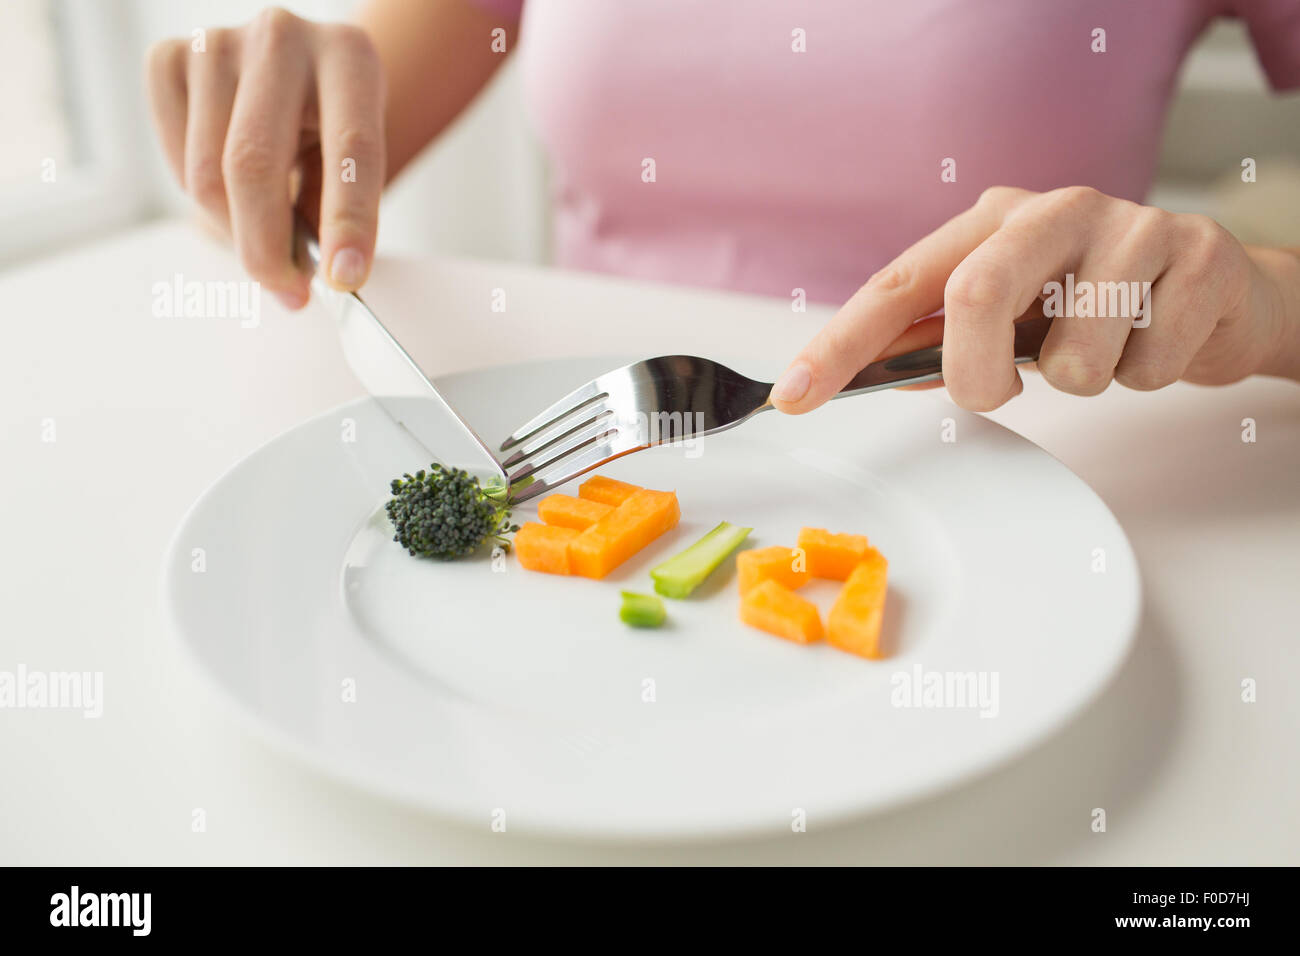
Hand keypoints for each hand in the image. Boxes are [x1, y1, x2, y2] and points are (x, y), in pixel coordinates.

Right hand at [146, 7, 385, 307]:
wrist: (300, 75)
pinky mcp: (172, 59)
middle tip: (289, 293)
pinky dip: (202, 201)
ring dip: (234, 232)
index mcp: (349, 56)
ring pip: (205, 174)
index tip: (344, 280)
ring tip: (267, 240)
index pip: (351, 148)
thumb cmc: (332, 126)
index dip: (348, 221)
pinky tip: (232, 195)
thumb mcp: (353, 162)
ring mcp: (219, 42)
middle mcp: (282, 37)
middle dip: (267, 248)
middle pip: (253, 165)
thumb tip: (314, 279)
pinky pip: (177, 162)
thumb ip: (335, 213)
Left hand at [771, 186, 1299, 412]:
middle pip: (974, 294)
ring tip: (1106, 351)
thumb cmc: (1094, 306)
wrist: (1216, 292)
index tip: (793, 394)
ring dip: (1083, 382)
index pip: (899, 285)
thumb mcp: (1013, 317)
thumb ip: (944, 342)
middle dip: (974, 374)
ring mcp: (1129, 226)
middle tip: (995, 396)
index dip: (841, 344)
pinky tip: (1155, 342)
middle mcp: (1052, 209)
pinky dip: (1143, 380)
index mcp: (991, 222)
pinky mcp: (1197, 258)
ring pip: (1073, 355)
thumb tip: (870, 375)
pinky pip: (1145, 367)